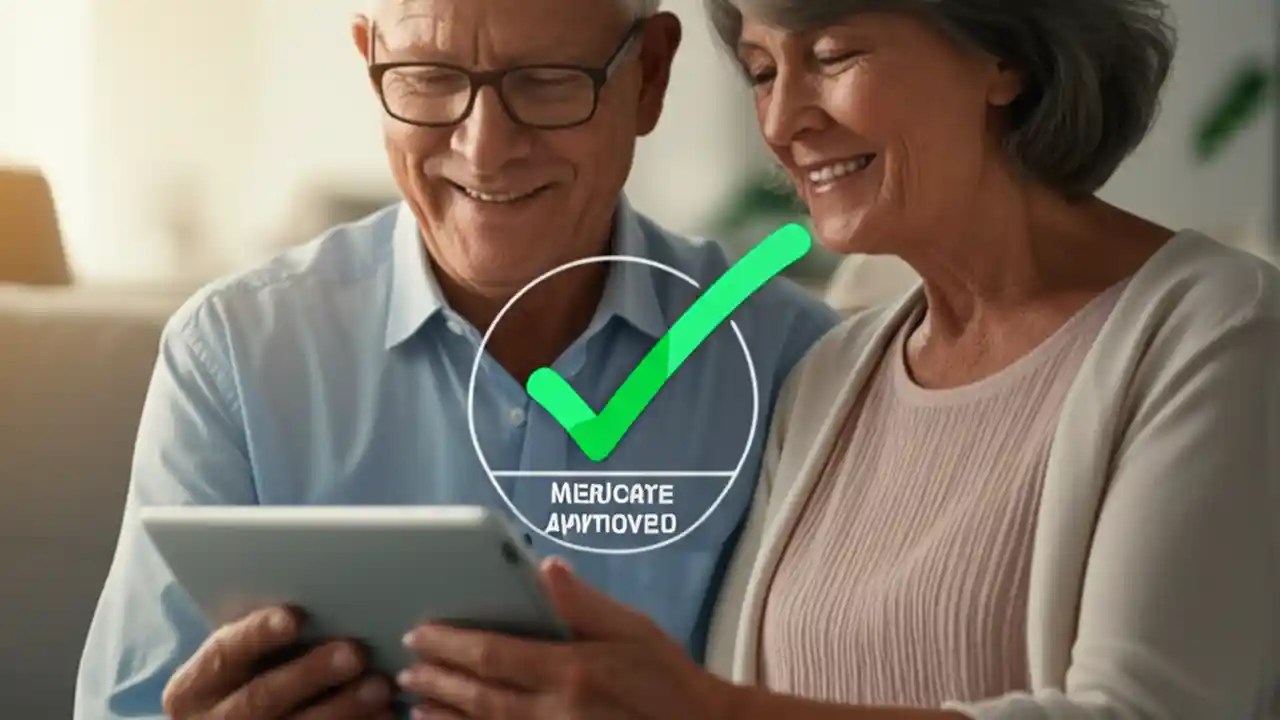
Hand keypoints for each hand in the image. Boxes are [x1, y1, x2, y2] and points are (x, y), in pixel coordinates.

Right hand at [162, 605, 395, 719]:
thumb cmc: (243, 678)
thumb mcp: (236, 659)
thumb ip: (262, 636)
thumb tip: (322, 596)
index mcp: (194, 686)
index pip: (223, 654)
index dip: (258, 634)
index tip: (294, 617)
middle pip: (262, 698)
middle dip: (310, 674)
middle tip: (354, 653)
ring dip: (342, 708)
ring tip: (379, 686)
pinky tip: (384, 715)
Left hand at [398, 558, 740, 719]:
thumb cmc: (665, 676)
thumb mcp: (632, 627)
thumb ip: (584, 602)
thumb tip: (546, 568)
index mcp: (572, 669)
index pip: (495, 655)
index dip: (451, 643)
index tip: (421, 631)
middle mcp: (557, 710)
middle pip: (480, 695)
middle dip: (438, 678)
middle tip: (406, 665)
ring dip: (444, 715)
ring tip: (414, 701)